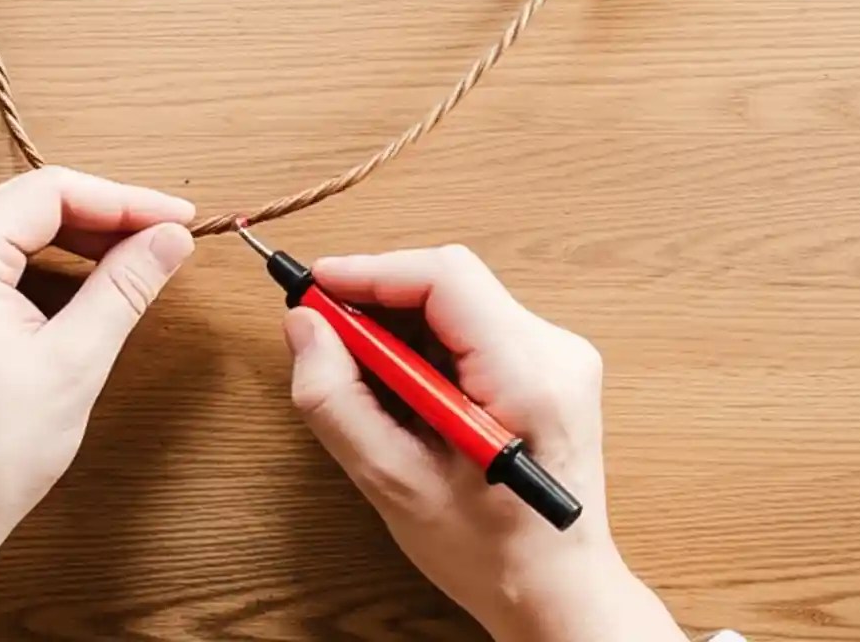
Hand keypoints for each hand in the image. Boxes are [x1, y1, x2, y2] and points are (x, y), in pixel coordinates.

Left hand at [0, 167, 195, 640]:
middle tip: (161, 237)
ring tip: (130, 262)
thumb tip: (168, 239)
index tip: (174, 218)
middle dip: (100, 217)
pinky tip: (80, 288)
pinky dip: (37, 267)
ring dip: (71, 241)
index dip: (123, 200)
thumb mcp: (74, 362)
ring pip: (7, 230)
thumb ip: (124, 287)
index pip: (48, 193)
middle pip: (25, 203)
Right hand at [282, 246, 686, 641]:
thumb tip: (304, 327)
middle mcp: (553, 351)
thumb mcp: (394, 483)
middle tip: (323, 336)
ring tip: (363, 380)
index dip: (371, 272)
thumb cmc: (491, 553)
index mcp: (529, 378)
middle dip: (377, 301)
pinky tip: (401, 391)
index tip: (314, 288)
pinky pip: (468, 326)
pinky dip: (421, 344)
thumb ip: (337, 400)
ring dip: (396, 327)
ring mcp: (555, 355)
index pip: (445, 278)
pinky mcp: (544, 364)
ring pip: (453, 302)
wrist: (555, 588)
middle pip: (448, 283)